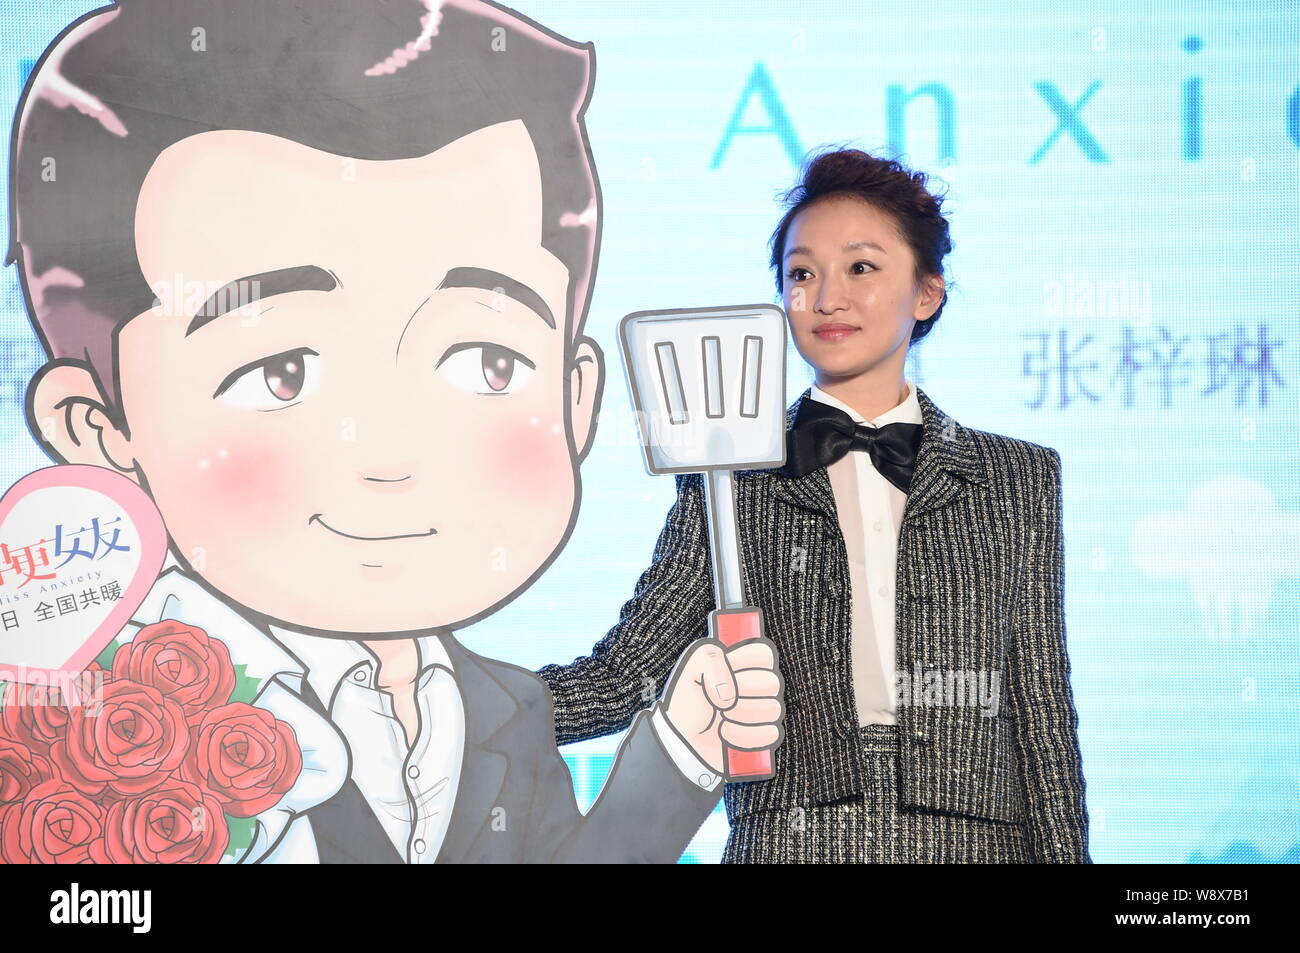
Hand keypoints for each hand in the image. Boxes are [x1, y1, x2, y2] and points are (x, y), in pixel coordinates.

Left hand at [662, 637, 783, 776]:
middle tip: (719, 699)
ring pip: (773, 709)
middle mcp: (757, 684)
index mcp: (742, 663)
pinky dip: (743, 735)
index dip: (745, 663)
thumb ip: (709, 661)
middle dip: (740, 694)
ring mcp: (763, 709)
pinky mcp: (764, 734)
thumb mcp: (690, 670)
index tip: (725, 671)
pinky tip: (727, 733)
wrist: (683, 735)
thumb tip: (729, 688)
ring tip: (721, 717)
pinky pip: (770, 733)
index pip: (764, 654)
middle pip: (772, 682)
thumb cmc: (687, 700)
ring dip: (740, 716)